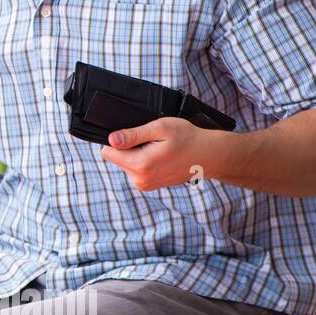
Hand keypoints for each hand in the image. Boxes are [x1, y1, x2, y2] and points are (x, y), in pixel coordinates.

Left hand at [99, 117, 222, 190]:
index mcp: (140, 165)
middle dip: (129, 148)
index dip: (118, 140)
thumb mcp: (160, 128)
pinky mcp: (148, 186)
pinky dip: (143, 161)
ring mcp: (144, 185)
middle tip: (152, 142)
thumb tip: (111, 140)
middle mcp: (139, 180)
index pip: (107, 152)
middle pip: (116, 158)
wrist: (208, 155)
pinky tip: (159, 157)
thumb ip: (133, 135)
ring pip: (125, 164)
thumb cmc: (187, 138)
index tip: (135, 136)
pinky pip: (135, 170)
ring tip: (157, 149)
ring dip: (137, 154)